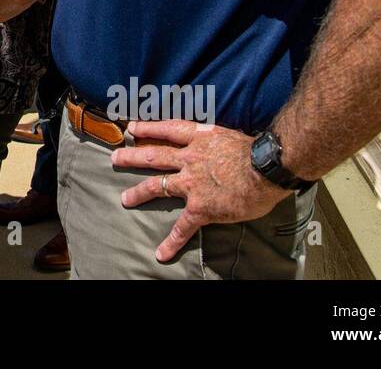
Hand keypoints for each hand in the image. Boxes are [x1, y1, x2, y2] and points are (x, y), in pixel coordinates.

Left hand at [110, 120, 291, 263]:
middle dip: (132, 157)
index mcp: (198, 138)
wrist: (266, 168)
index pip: (167, 130)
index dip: (148, 128)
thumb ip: (213, 139)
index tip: (132, 128)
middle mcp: (189, 158)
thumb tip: (212, 143)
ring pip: (157, 186)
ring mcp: (191, 183)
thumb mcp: (227, 135)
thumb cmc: (254, 151)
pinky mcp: (200, 207)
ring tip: (124, 199)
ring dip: (139, 192)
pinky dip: (171, 241)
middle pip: (153, 156)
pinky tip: (161, 253)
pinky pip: (182, 227)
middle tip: (115, 157)